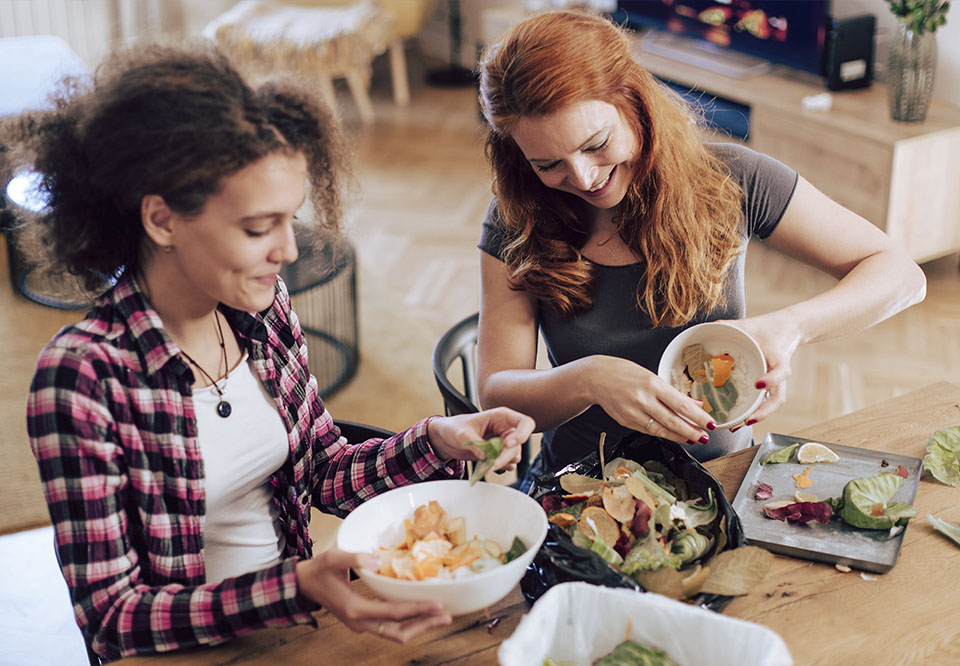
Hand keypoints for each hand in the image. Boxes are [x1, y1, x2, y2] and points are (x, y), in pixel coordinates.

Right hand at [295, 549, 451, 642]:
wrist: (304, 584)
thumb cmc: (319, 569)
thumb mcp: (334, 558)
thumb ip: (354, 558)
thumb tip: (376, 561)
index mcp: (355, 609)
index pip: (393, 614)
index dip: (417, 610)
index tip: (438, 606)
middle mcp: (361, 622)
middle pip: (399, 632)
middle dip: (424, 625)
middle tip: (446, 615)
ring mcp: (362, 624)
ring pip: (396, 633)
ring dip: (418, 625)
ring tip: (440, 616)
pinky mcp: (364, 621)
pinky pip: (390, 627)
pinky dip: (408, 621)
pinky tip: (421, 611)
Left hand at [427, 407, 534, 469]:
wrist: (445, 438)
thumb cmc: (454, 427)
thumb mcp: (462, 433)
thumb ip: (475, 444)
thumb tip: (486, 456)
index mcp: (501, 417)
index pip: (525, 423)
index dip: (522, 435)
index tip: (508, 444)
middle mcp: (504, 429)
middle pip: (518, 445)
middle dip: (505, 456)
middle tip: (491, 463)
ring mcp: (502, 442)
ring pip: (514, 455)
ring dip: (502, 462)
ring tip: (486, 464)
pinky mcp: (498, 454)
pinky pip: (507, 463)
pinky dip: (498, 466)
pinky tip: (487, 465)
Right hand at [586, 355, 714, 444]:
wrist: (596, 377)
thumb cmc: (624, 373)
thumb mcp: (650, 377)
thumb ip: (672, 393)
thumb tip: (694, 403)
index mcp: (653, 384)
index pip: (681, 404)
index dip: (698, 416)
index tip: (711, 423)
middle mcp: (644, 399)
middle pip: (673, 421)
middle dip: (692, 431)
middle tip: (705, 437)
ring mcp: (634, 412)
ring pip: (662, 430)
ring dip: (680, 436)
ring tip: (693, 438)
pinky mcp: (627, 421)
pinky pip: (649, 430)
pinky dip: (664, 434)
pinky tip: (674, 435)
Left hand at [723, 315, 802, 426]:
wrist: (786, 328)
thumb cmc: (766, 327)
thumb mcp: (748, 324)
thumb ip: (727, 325)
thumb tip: (704, 328)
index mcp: (778, 357)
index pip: (781, 370)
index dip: (772, 379)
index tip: (758, 384)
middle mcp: (779, 372)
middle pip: (778, 397)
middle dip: (763, 411)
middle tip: (746, 419)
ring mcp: (777, 381)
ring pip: (772, 404)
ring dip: (758, 417)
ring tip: (737, 426)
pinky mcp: (771, 385)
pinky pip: (765, 402)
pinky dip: (754, 412)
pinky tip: (737, 421)